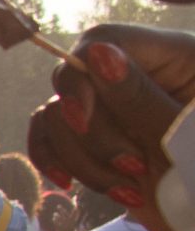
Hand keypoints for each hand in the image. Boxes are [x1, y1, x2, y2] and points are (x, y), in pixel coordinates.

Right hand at [25, 24, 194, 223]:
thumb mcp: (184, 134)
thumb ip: (142, 97)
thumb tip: (97, 55)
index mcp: (172, 59)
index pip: (105, 41)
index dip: (81, 76)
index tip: (83, 119)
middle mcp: (135, 78)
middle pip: (73, 81)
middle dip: (92, 133)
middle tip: (134, 167)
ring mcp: (113, 111)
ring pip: (56, 116)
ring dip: (81, 159)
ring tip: (128, 188)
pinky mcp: (94, 141)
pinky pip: (49, 139)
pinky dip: (54, 163)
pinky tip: (70, 185)